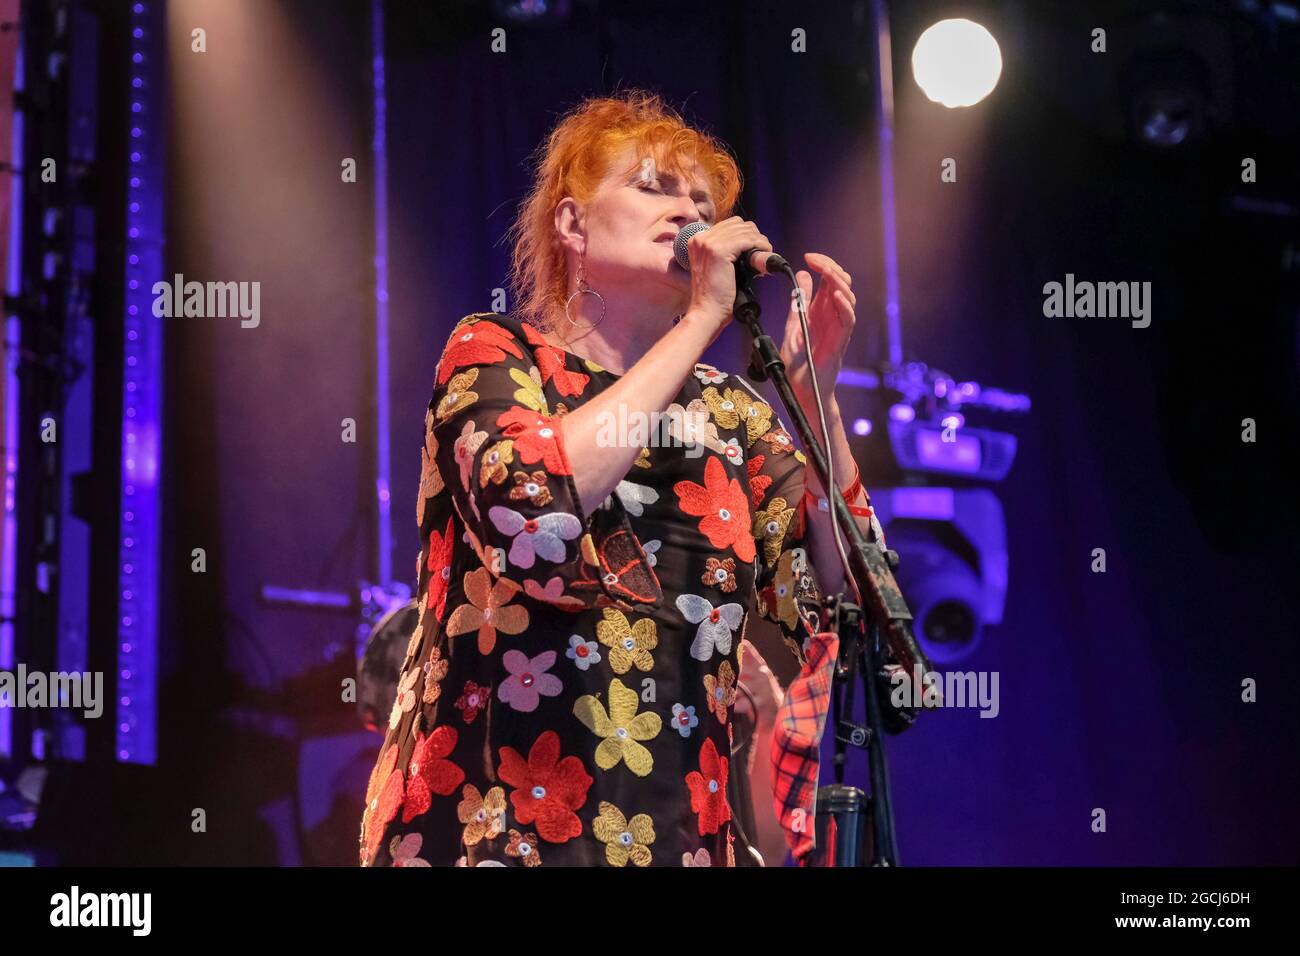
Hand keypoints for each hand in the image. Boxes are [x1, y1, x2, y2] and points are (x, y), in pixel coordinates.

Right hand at [682, 216, 772, 333]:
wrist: (707, 312)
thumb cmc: (714, 296)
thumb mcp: (717, 266)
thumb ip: (728, 251)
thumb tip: (751, 241)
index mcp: (697, 240)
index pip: (730, 225)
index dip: (747, 235)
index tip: (755, 249)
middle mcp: (700, 238)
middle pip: (738, 224)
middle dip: (754, 237)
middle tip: (762, 254)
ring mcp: (708, 243)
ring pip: (745, 230)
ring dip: (759, 242)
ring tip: (763, 257)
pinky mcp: (718, 251)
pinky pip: (747, 240)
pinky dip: (759, 246)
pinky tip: (763, 256)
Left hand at [779, 252, 855, 411]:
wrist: (801, 387)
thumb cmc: (799, 361)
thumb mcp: (794, 323)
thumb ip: (799, 301)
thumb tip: (802, 275)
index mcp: (822, 309)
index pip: (830, 278)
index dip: (823, 264)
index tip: (808, 257)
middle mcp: (833, 315)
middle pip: (842, 282)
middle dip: (830, 267)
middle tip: (815, 260)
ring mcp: (839, 327)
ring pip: (849, 297)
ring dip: (839, 282)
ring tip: (827, 273)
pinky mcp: (841, 340)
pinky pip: (848, 319)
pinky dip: (844, 305)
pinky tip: (837, 295)